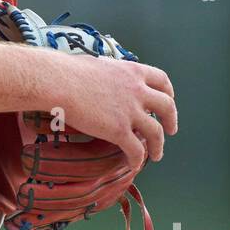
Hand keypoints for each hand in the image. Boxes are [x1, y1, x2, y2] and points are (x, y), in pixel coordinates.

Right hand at [42, 53, 177, 171]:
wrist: (58, 82)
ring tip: (157, 155)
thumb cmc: (67, 71)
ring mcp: (129, 111)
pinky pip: (136, 150)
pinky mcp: (118, 130)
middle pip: (167, 106)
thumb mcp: (97, 64)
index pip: (161, 80)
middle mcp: (137, 90)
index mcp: (132, 71)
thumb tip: (100, 76)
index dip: (168, 92)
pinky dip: (137, 159)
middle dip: (171, 120)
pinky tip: (133, 164)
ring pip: (156, 132)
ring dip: (158, 145)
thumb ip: (107, 74)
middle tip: (171, 130)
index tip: (168, 99)